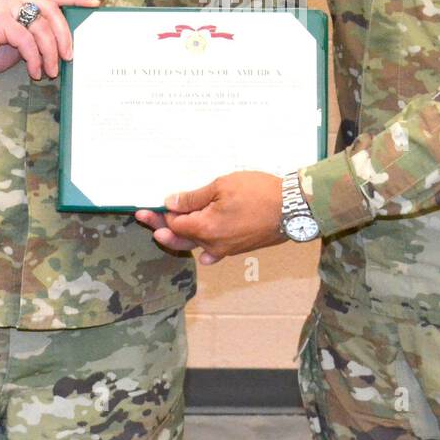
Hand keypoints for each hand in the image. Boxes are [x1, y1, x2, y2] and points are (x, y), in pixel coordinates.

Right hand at [0, 0, 99, 79]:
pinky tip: (34, 71)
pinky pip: (26, 39)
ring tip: (50, 70)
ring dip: (50, 52)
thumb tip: (65, 43)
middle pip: (50, 9)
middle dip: (64, 34)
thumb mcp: (18, 40)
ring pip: (40, 26)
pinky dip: (34, 58)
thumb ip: (36, 34)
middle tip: (69, 56)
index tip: (94, 4)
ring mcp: (2, 6)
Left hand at [141, 171, 284, 264]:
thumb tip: (171, 203)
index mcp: (205, 228)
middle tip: (144, 218)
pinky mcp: (240, 248)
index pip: (175, 223)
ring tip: (165, 229)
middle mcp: (213, 244)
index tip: (148, 207)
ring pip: (196, 245)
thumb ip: (193, 197)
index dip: (162, 213)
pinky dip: (205, 250)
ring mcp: (227, 249)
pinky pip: (216, 253)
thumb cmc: (259, 192)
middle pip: (180, 237)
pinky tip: (201, 250)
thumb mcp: (222, 186)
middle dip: (161, 227)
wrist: (294, 208)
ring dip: (181, 236)